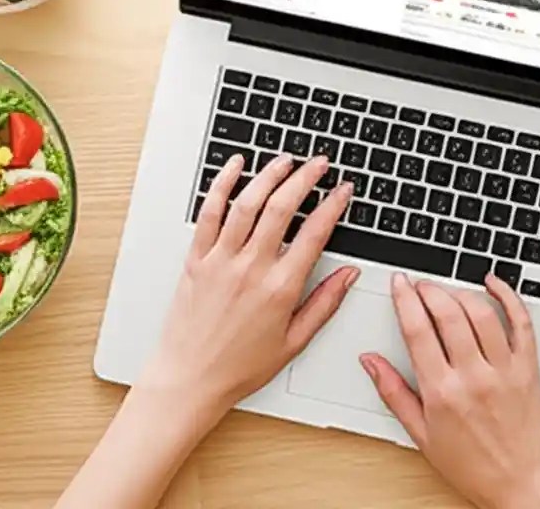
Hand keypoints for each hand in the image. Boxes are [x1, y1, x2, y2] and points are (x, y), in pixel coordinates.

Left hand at [139, 152, 359, 413]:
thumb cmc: (239, 366)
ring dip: (269, 175)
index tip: (343, 190)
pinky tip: (234, 167)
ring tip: (285, 160)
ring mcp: (221, 260)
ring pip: (248, 203)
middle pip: (282, 207)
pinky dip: (222, 185)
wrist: (190, 378)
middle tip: (319, 164)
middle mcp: (251, 268)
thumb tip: (349, 275)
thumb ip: (325, 303)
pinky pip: (209, 213)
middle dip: (305, 178)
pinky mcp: (197, 259)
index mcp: (280, 288)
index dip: (333, 205)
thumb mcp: (295, 341)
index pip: (314, 233)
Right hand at [360, 275, 539, 508]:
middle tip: (419, 285)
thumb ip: (393, 392)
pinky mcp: (528, 368)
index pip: (418, 331)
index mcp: (442, 393)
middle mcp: (473, 377)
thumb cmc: (472, 465)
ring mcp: (504, 370)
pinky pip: (521, 323)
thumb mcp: (421, 434)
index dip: (404, 299)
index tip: (399, 284)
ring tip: (447, 290)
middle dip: (429, 290)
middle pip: (448, 313)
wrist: (520, 482)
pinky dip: (508, 297)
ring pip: (481, 313)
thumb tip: (370, 362)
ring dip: (460, 292)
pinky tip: (494, 285)